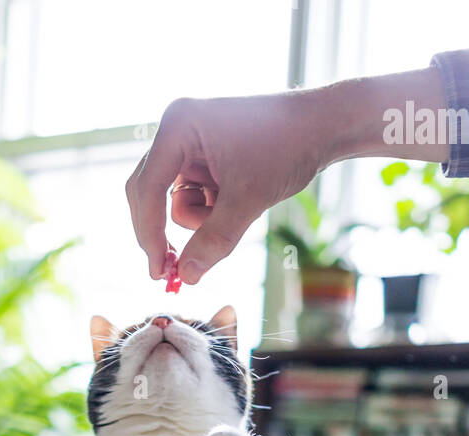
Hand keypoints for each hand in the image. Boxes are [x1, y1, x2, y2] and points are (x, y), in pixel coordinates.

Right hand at [126, 91, 328, 284]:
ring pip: (173, 202)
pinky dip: (209, 212)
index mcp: (179, 126)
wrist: (320, 126)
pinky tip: (236, 201)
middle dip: (164, 232)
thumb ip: (214, 240)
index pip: (147, 188)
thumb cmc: (287, 147)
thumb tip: (186, 278)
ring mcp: (188, 144)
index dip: (149, 234)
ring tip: (235, 210)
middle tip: (171, 272)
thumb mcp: (248, 200)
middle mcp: (176, 130)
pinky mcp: (202, 157)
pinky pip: (191, 198)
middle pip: (148, 194)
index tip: (159, 271)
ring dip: (198, 220)